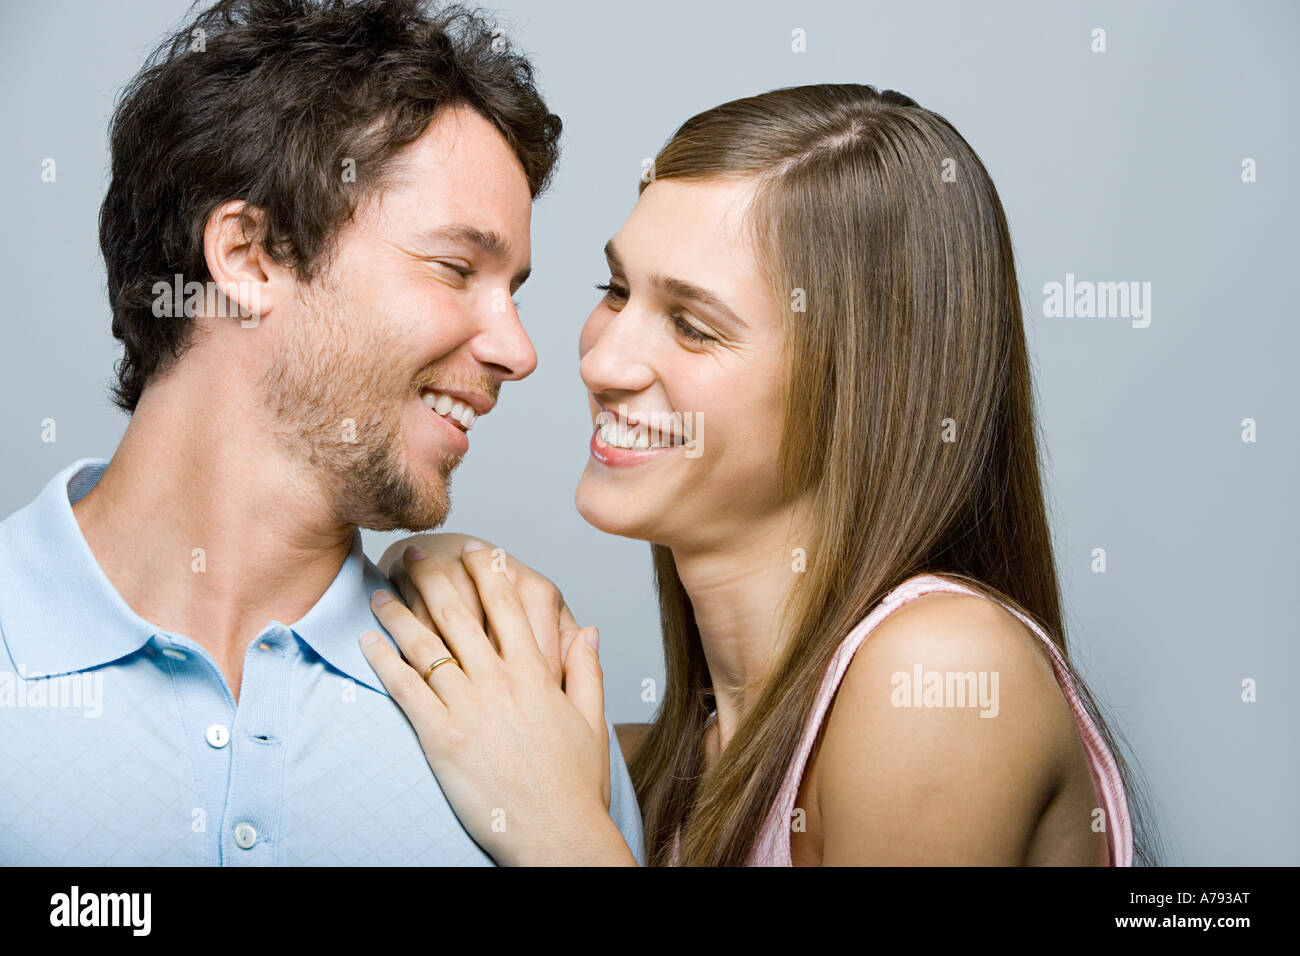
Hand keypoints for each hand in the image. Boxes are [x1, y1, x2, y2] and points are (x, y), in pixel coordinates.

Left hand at [360, 539, 635, 865]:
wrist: (556, 834)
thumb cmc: (576, 784)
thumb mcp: (591, 721)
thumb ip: (586, 670)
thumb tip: (587, 631)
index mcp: (535, 674)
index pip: (507, 607)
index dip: (488, 572)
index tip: (475, 549)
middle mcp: (499, 683)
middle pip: (459, 614)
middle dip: (434, 576)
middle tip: (415, 553)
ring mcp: (468, 709)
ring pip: (425, 647)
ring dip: (399, 613)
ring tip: (381, 590)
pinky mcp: (442, 739)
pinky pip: (406, 690)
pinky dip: (384, 661)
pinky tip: (368, 642)